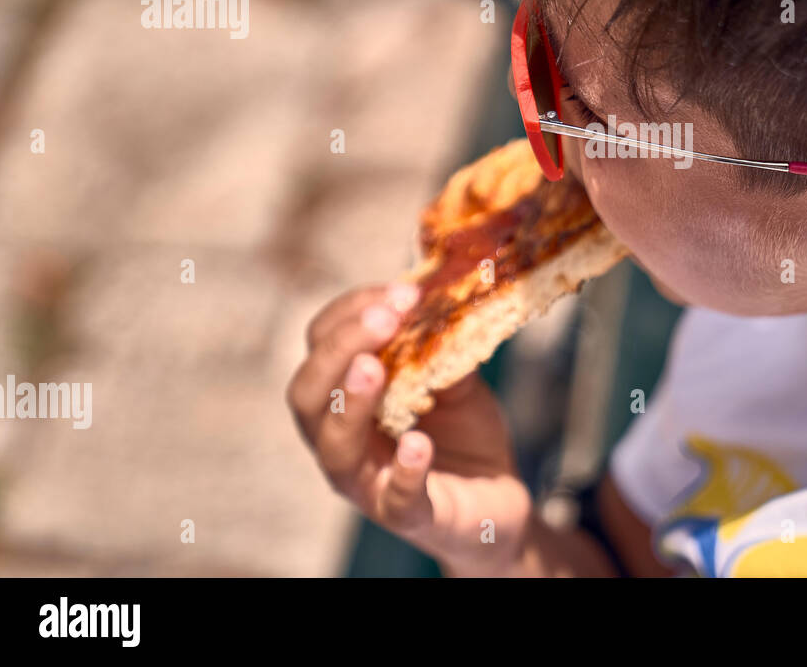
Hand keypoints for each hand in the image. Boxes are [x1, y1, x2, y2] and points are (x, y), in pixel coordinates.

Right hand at [287, 284, 532, 574]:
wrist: (497, 494)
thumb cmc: (461, 430)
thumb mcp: (454, 377)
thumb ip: (442, 346)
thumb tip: (442, 302)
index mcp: (344, 395)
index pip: (321, 345)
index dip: (352, 313)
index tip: (401, 290)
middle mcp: (340, 439)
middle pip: (309, 393)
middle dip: (340, 349)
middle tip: (386, 317)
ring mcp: (367, 482)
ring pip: (335, 445)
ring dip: (353, 402)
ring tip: (376, 367)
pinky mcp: (407, 516)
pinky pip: (394, 499)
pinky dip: (404, 471)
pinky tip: (418, 444)